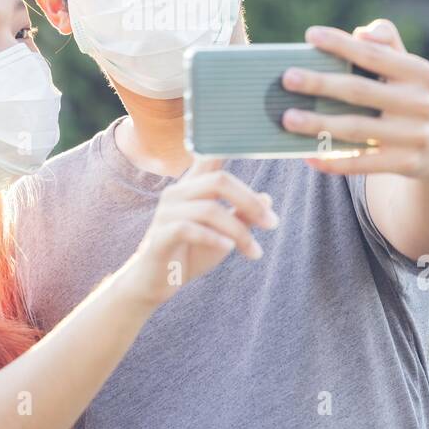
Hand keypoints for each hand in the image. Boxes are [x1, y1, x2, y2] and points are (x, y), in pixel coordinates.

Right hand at [116, 157, 277, 308]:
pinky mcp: (160, 236)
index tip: (258, 147)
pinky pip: (188, 229)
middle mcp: (177, 193)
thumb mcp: (224, 234)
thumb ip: (242, 215)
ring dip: (239, 231)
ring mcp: (166, 213)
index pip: (208, 155)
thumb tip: (267, 199)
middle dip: (250, 201)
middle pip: (219, 180)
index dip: (230, 146)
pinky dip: (213, 238)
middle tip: (272, 224)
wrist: (156, 282)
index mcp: (192, 187)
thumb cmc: (190, 253)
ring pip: (209, 209)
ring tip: (254, 251)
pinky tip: (228, 248)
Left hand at [280, 19, 428, 178]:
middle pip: (360, 92)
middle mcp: (420, 104)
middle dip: (321, 84)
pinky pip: (363, 163)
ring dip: (319, 125)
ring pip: (357, 130)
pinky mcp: (406, 165)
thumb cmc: (415, 96)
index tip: (310, 35)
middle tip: (288, 78)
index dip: (342, 44)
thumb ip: (388, 44)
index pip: (374, 55)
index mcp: (420, 73)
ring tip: (287, 118)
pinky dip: (334, 162)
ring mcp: (415, 137)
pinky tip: (308, 156)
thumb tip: (362, 32)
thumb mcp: (412, 69)